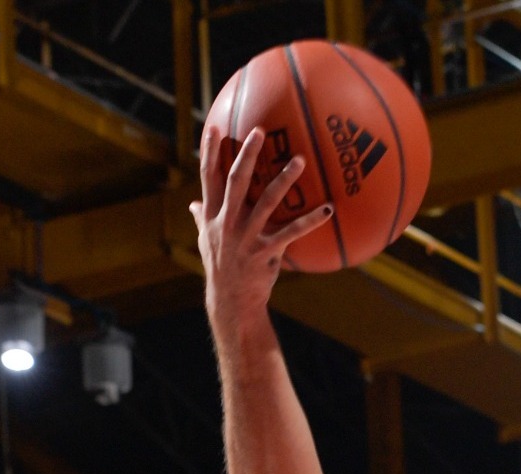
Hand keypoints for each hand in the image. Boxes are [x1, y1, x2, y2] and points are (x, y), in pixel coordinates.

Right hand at [189, 126, 332, 316]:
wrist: (231, 300)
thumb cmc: (220, 267)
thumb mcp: (206, 241)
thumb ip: (201, 218)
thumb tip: (192, 203)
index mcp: (213, 215)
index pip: (208, 176)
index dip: (209, 151)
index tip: (213, 126)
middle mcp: (227, 221)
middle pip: (236, 180)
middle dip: (247, 154)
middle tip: (261, 131)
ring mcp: (246, 236)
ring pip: (266, 200)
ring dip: (284, 179)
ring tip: (299, 160)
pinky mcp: (265, 251)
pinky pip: (292, 232)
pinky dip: (311, 220)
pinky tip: (328, 208)